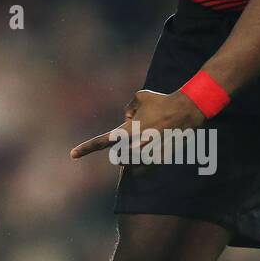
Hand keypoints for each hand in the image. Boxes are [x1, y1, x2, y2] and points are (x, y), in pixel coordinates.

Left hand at [68, 89, 204, 158]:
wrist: (186, 110)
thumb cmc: (162, 101)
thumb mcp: (140, 97)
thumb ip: (129, 108)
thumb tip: (127, 118)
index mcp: (128, 130)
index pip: (102, 141)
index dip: (86, 148)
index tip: (72, 154)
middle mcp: (136, 145)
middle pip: (119, 156)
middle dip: (123, 149)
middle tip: (137, 137)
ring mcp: (149, 154)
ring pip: (134, 162)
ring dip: (138, 152)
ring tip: (152, 136)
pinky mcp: (161, 159)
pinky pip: (149, 163)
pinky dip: (150, 155)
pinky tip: (160, 141)